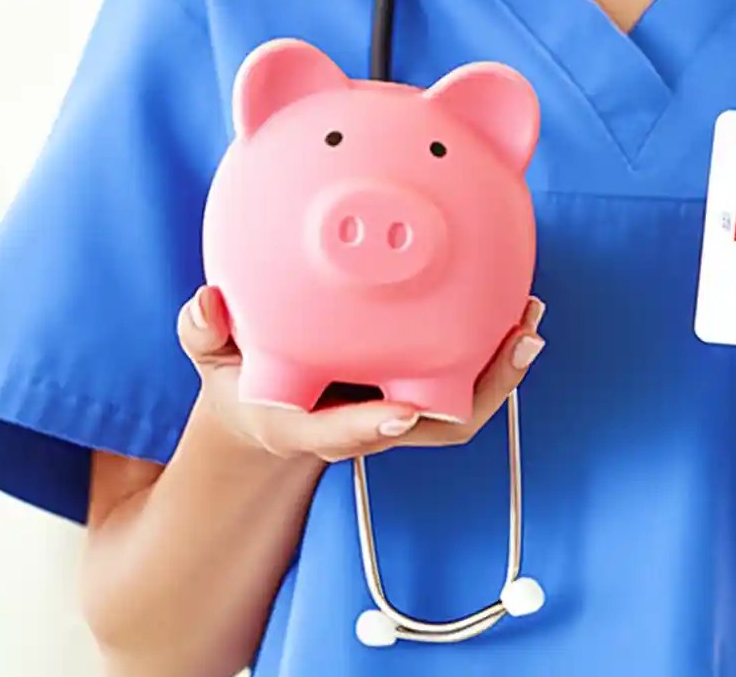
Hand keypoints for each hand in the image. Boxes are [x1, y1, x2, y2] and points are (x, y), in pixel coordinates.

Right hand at [177, 286, 545, 461]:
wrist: (271, 410)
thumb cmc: (245, 383)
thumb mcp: (214, 362)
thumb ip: (204, 334)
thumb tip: (206, 302)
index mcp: (313, 426)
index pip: (343, 435)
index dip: (371, 426)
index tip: (402, 412)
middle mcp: (370, 424)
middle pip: (439, 427)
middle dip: (485, 392)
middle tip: (521, 341)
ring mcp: (402, 409)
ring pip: (464, 405)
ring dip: (504, 369)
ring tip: (530, 319)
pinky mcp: (420, 387)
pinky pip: (466, 376)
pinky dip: (493, 346)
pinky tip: (514, 303)